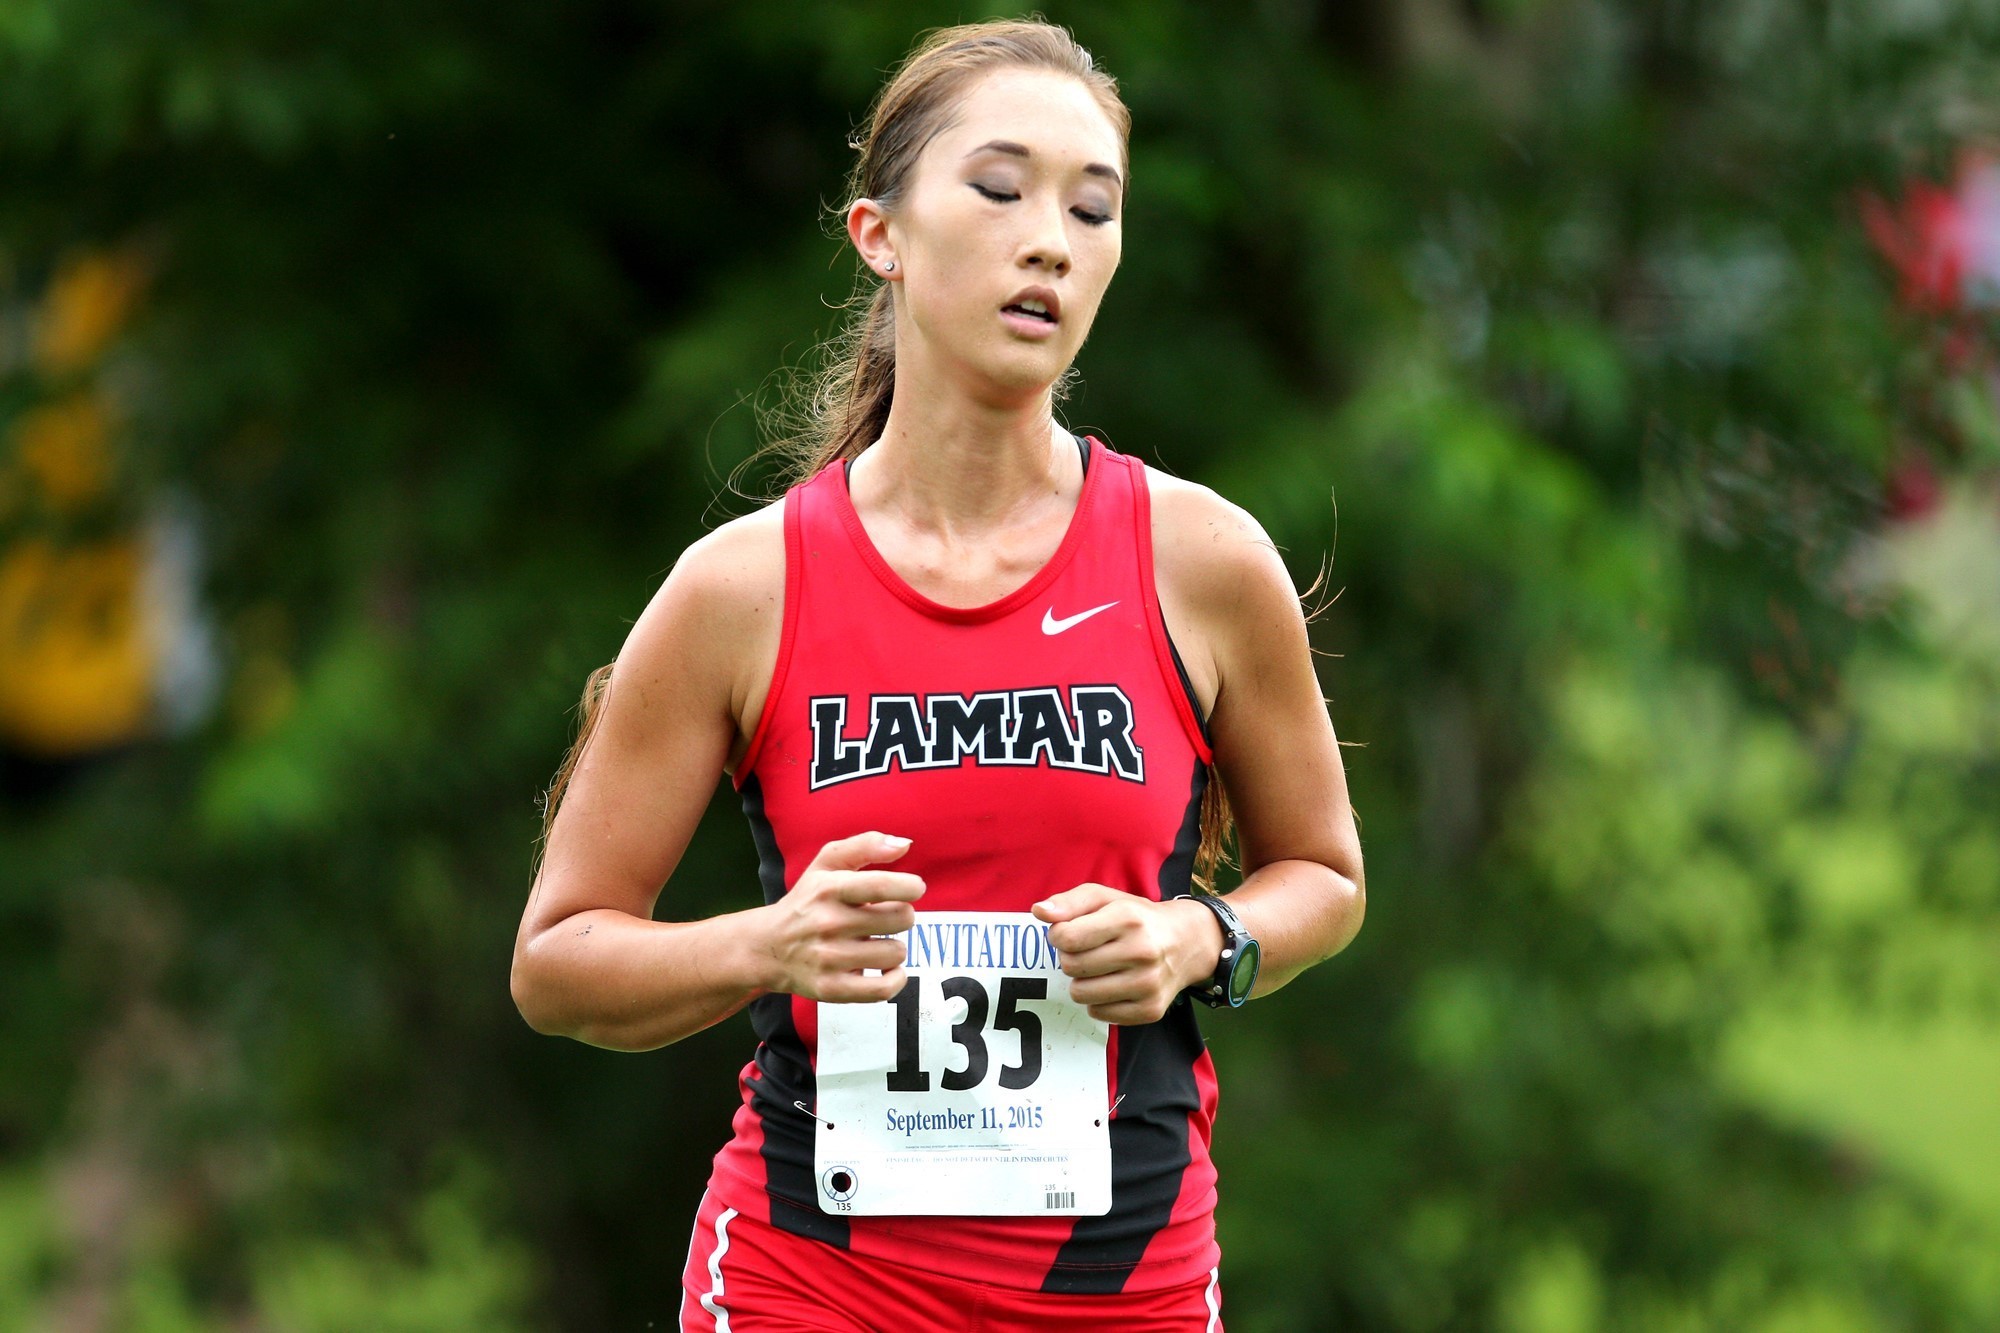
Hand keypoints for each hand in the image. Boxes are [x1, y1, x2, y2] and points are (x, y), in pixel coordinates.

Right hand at [753, 831, 924, 1002]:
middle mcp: (826, 923)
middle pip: (900, 919)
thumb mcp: (826, 864)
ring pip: (895, 953)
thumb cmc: (807, 901)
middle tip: (886, 917)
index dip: (909, 886)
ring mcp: (828, 958)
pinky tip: (888, 969)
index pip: (880, 885)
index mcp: (828, 889)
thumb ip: (865, 846)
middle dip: (902, 915)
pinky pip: (882, 989)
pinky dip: (896, 979)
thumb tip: (905, 844)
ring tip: (876, 942)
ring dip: (895, 947)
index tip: (915, 888)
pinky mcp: (830, 988)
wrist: (767, 947)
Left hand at [1032, 885, 1222, 1024]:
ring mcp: (1148, 984)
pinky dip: (1098, 1001)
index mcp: (1128, 919)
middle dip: (1070, 958)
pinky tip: (1113, 984)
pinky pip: (1099, 1013)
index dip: (1058, 936)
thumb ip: (1069, 902)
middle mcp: (1142, 952)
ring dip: (1082, 981)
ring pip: (1081, 994)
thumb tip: (1038, 911)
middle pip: (1071, 967)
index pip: (1067, 938)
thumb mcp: (1105, 898)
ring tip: (1099, 968)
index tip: (1069, 933)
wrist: (1187, 942)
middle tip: (1087, 951)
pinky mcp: (1151, 1009)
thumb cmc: (1137, 917)